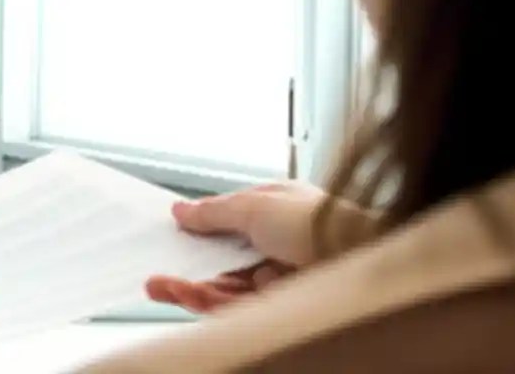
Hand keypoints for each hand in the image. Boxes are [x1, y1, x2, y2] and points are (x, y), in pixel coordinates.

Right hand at [145, 182, 327, 313]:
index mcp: (274, 212)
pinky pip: (237, 308)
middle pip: (223, 261)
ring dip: (191, 287)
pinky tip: (187, 295)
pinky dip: (210, 302)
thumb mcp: (255, 205)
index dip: (199, 232)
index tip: (171, 238)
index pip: (228, 224)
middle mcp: (276, 246)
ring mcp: (279, 279)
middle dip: (188, 268)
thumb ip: (215, 212)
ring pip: (226, 288)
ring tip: (160, 286)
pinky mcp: (280, 308)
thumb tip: (182, 211)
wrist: (358, 257)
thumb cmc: (318, 223)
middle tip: (156, 274)